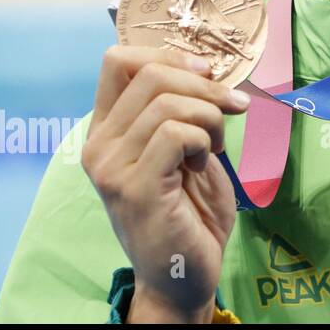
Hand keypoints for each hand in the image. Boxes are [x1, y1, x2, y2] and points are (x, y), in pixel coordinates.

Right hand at [82, 46, 250, 321]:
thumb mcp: (186, 147)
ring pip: (168, 102)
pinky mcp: (135, 187)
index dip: (170, 55)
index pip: (118, 60)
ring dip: (210, 116)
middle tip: (231, 109)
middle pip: (148, 73)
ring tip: (216, 147)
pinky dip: (205, 140)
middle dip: (204, 85)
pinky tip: (204, 164)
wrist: (184, 274)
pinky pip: (177, 133)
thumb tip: (206, 65)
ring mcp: (111, 167)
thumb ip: (182, 108)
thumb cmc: (189, 211)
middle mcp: (98, 145)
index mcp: (106, 129)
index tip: (208, 74)